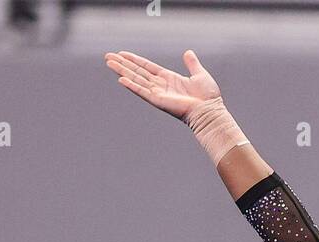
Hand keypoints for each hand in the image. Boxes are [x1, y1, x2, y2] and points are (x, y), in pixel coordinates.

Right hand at [104, 49, 221, 120]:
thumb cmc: (208, 98)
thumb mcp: (199, 74)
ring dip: (122, 71)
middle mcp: (161, 86)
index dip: (134, 60)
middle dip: (123, 64)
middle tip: (108, 57)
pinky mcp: (159, 101)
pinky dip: (132, 86)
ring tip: (109, 63)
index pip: (147, 67)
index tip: (122, 54)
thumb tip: (188, 52)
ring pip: (136, 79)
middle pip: (137, 72)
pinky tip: (121, 80)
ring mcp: (159, 94)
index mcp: (169, 78)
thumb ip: (192, 64)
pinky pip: (142, 92)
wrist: (210, 111)